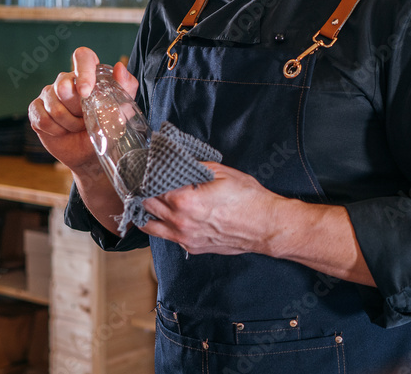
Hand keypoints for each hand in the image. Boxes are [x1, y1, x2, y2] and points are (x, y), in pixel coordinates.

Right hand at [28, 46, 138, 172]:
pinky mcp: (36, 109)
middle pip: (63, 85)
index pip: (82, 57)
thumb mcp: (122, 111)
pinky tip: (62, 131)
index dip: (83, 72)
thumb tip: (120, 68)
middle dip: (77, 109)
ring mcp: (49, 93)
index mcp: (88, 74)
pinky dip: (55, 130)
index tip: (86, 92)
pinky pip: (42, 118)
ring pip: (53, 105)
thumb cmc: (106, 129)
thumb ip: (126, 88)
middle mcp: (67, 80)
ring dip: (68, 123)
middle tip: (87, 120)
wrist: (90, 154)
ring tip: (77, 127)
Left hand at [140, 162, 281, 255]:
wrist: (266, 226)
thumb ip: (193, 167)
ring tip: (145, 200)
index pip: (152, 185)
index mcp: (184, 200)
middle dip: (143, 191)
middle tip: (143, 180)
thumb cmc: (248, 199)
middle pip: (147, 205)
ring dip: (146, 212)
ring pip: (150, 226)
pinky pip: (168, 237)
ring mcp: (185, 238)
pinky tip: (164, 215)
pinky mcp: (192, 247)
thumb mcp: (220, 172)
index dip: (148, 174)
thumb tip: (175, 162)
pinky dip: (161, 225)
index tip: (146, 167)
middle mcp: (180, 222)